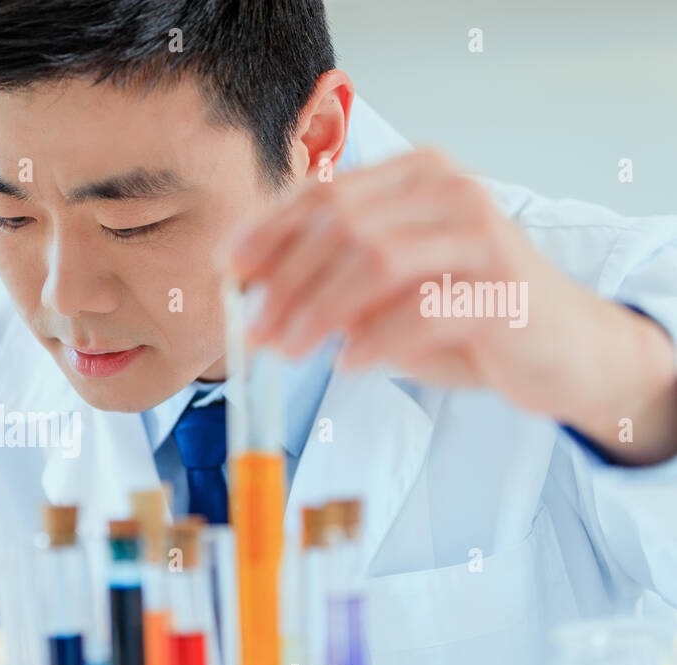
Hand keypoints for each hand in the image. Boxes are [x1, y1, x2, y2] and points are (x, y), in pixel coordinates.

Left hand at [218, 148, 676, 464]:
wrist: (561, 350)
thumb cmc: (464, 316)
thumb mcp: (386, 292)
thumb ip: (332, 280)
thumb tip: (252, 295)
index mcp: (414, 176)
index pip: (323, 193)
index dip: (268, 231)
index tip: (229, 272)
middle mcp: (448, 190)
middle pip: (341, 224)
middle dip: (285, 280)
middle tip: (253, 330)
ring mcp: (480, 233)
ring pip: (375, 260)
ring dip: (318, 310)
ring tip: (288, 350)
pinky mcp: (503, 286)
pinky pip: (423, 308)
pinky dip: (376, 339)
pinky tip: (349, 363)